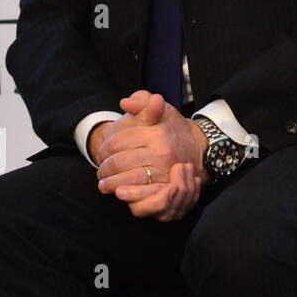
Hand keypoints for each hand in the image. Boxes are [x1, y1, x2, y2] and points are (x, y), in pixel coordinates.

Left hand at [96, 91, 210, 219]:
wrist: (194, 148)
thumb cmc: (170, 128)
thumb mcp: (159, 109)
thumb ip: (141, 101)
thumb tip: (125, 103)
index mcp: (156, 132)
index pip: (116, 142)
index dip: (102, 147)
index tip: (102, 151)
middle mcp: (162, 152)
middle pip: (118, 162)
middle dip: (103, 167)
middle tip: (101, 168)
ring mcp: (165, 172)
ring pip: (125, 180)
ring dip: (109, 182)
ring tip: (104, 180)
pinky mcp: (166, 188)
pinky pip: (138, 195)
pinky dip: (123, 194)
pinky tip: (115, 190)